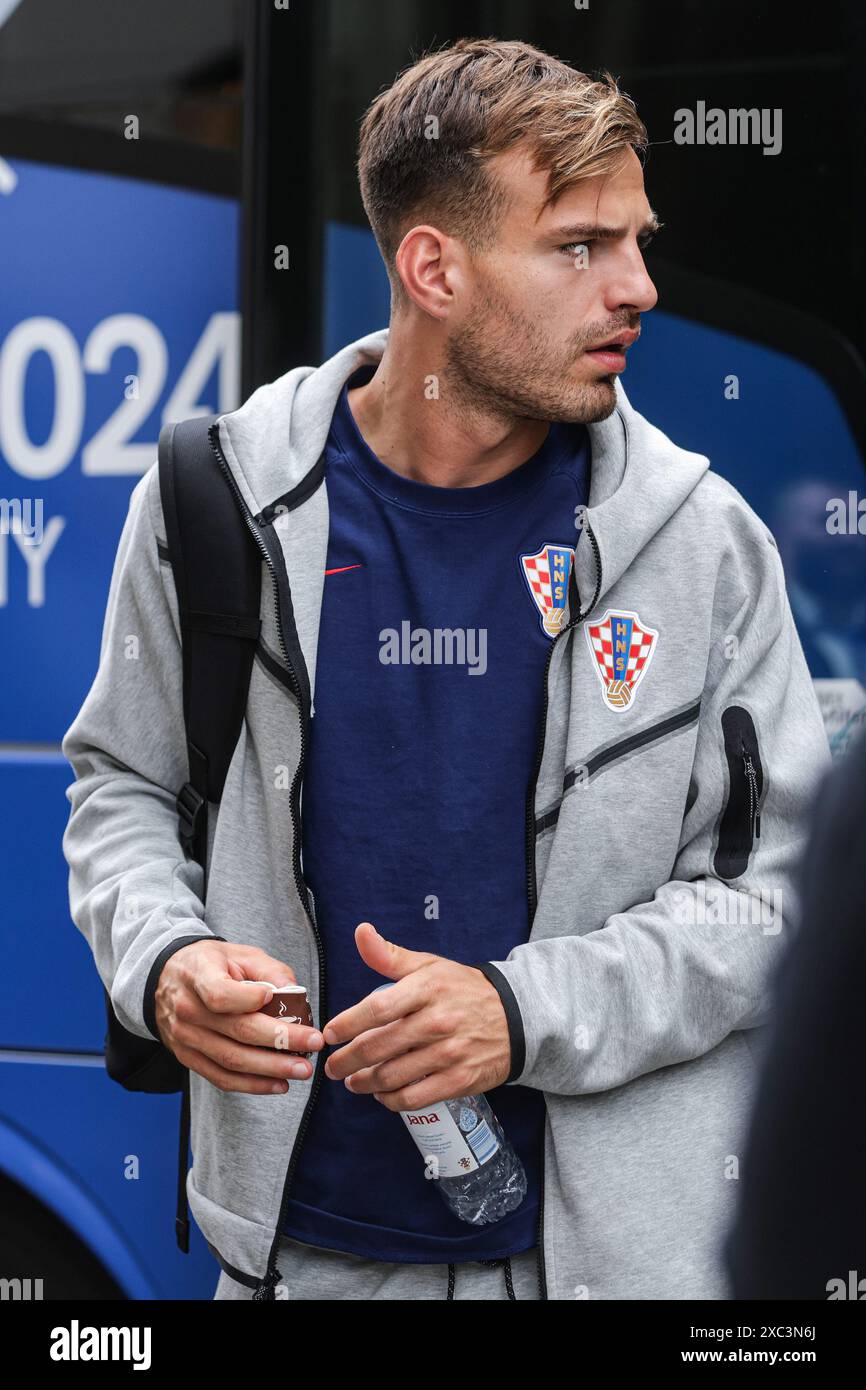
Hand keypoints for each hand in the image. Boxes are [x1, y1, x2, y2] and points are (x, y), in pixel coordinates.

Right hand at [155, 940, 323, 1093]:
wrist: (167, 978)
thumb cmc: (211, 964)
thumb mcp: (238, 953)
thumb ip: (269, 971)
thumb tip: (296, 996)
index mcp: (198, 974)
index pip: (220, 994)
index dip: (248, 999)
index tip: (274, 997)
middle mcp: (187, 1009)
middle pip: (236, 1031)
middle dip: (280, 1041)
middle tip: (313, 1045)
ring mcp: (185, 1037)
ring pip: (231, 1060)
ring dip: (270, 1069)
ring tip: (302, 1070)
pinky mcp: (188, 1058)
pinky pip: (221, 1077)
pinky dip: (252, 1085)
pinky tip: (278, 1084)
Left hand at [321, 922, 510, 1110]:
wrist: (517, 1016)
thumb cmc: (464, 990)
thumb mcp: (430, 966)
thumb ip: (390, 955)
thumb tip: (361, 932)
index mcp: (428, 988)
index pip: (378, 1009)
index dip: (348, 1024)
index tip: (330, 1033)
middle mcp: (438, 1021)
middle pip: (379, 1046)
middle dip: (347, 1060)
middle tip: (333, 1066)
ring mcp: (449, 1053)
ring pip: (393, 1075)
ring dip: (364, 1083)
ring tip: (353, 1082)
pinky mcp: (460, 1080)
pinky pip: (415, 1097)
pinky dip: (391, 1099)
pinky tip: (382, 1094)